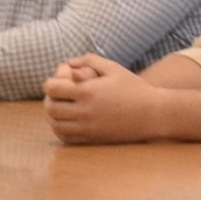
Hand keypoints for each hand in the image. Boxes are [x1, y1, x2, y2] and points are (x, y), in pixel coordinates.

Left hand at [43, 53, 164, 143]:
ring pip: (56, 125)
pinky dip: (60, 130)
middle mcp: (85, 111)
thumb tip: (69, 63)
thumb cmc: (133, 88)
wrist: (151, 114)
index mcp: (88, 91)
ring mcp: (88, 128)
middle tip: (55, 95)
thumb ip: (89, 60)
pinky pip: (66, 138)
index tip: (54, 82)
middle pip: (51, 108)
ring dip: (52, 116)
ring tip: (59, 108)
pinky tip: (67, 121)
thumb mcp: (113, 68)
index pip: (53, 89)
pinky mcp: (92, 139)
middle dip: (49, 99)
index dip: (50, 84)